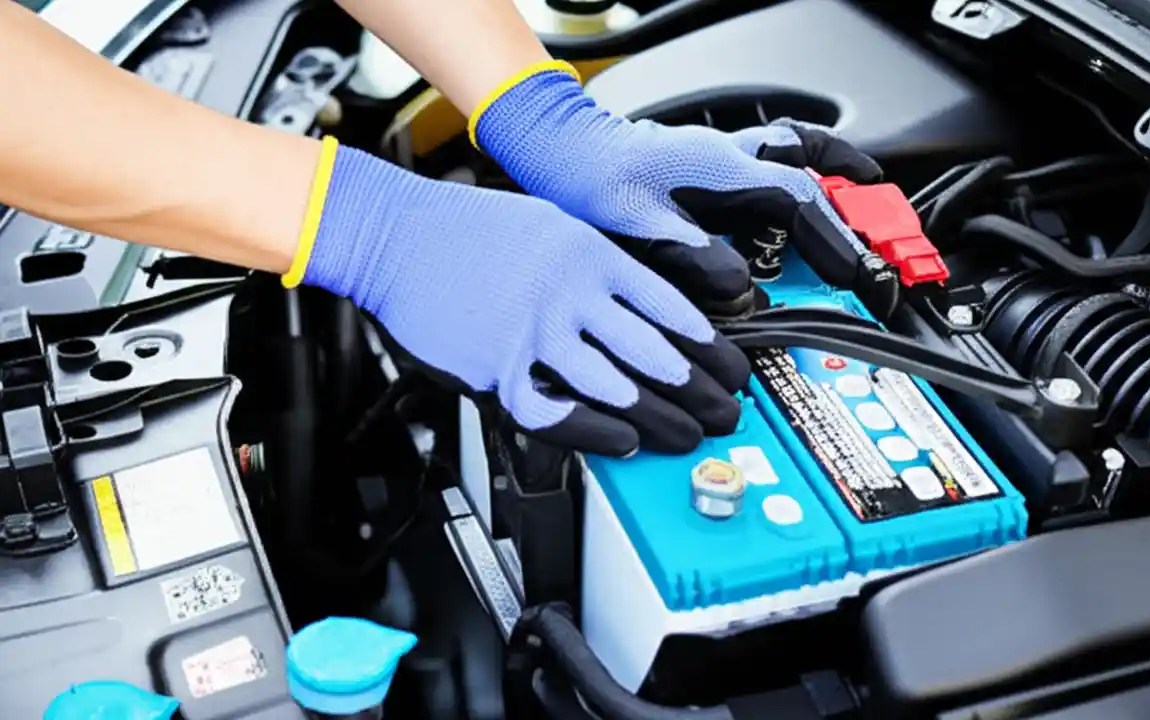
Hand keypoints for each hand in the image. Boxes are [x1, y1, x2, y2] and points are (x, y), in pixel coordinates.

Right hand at [293, 139, 750, 455]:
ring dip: (663, 417)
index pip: (670, 307)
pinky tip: (624, 442)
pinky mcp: (498, 369)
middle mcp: (571, 294)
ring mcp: (535, 333)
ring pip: (617, 386)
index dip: (709, 346)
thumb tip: (638, 304)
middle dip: (701, 390)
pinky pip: (557, 412)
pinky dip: (596, 432)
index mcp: (590, 255)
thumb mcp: (551, 225)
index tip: (731, 367)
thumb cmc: (468, 229)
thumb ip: (597, 265)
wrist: (395, 236)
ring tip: (689, 434)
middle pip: (656, 352)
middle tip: (726, 411)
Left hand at [470, 62, 890, 310]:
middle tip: (878, 246)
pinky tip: (801, 193)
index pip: (798, 204)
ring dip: (832, 172)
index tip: (855, 277)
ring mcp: (721, 153)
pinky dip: (798, 167)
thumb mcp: (639, 231)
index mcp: (719, 170)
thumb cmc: (589, 186)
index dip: (832, 241)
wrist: (559, 152)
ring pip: (795, 152)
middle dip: (849, 209)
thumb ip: (692, 259)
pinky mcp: (708, 160)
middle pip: (809, 175)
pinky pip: (769, 155)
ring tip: (866, 193)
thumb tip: (740, 287)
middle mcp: (728, 155)